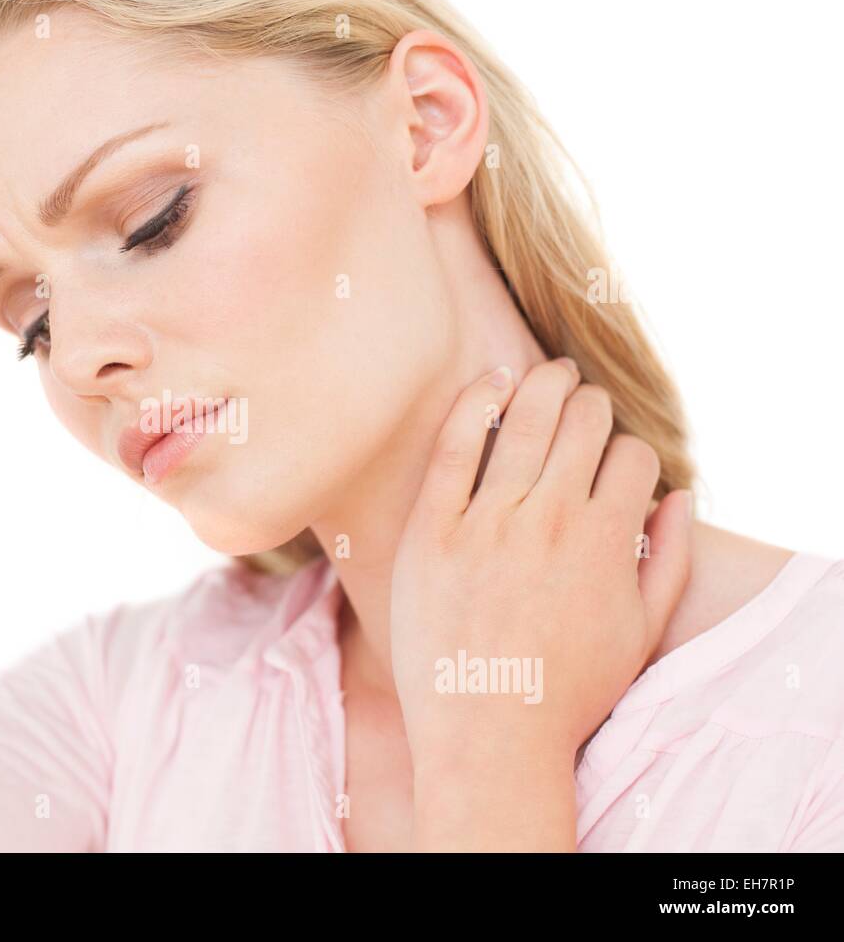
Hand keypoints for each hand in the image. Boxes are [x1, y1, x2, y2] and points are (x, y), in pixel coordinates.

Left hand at [391, 358, 693, 773]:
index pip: (633, 456)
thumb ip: (673, 559)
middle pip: (584, 423)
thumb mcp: (642, 633)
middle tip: (584, 400)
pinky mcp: (431, 530)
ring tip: (549, 376)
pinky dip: (477, 403)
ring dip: (546, 385)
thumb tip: (679, 495)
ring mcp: (487, 522)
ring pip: (527, 421)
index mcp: (607, 542)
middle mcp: (551, 521)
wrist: (486, 735)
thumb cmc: (568, 690)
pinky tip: (491, 382)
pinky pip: (454, 447)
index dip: (630, 452)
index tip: (615, 461)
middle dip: (593, 404)